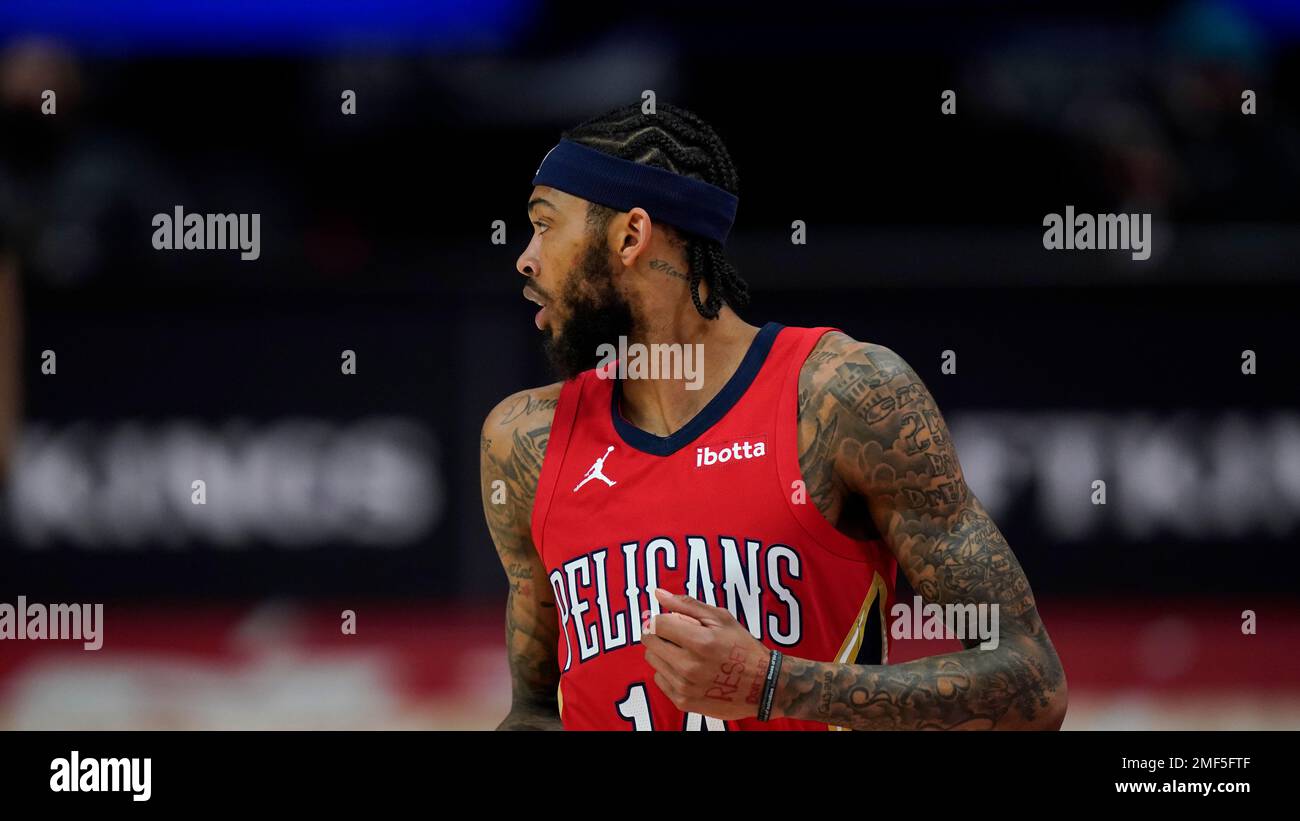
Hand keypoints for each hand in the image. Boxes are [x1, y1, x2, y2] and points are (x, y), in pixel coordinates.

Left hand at [641, 588, 774, 720]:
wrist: (763, 686)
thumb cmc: (743, 648)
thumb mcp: (721, 619)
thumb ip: (687, 605)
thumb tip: (659, 594)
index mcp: (700, 641)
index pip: (657, 624)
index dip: (660, 618)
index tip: (669, 620)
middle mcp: (689, 666)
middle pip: (650, 642)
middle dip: (659, 634)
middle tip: (677, 635)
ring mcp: (685, 686)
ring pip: (653, 661)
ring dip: (663, 653)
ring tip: (685, 653)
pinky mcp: (683, 702)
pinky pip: (659, 680)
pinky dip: (668, 672)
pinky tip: (687, 670)